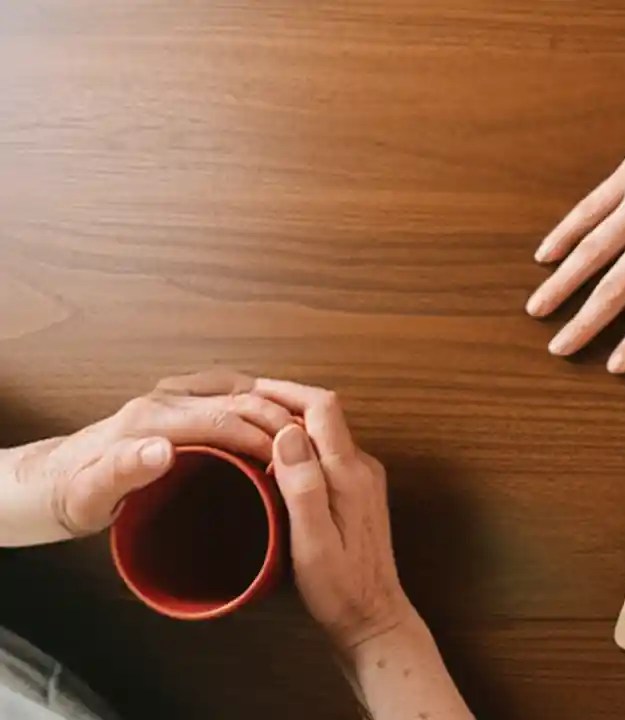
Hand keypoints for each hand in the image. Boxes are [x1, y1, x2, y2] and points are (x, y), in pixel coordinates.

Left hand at [0, 369, 292, 546]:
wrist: (41, 485)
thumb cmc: (67, 496)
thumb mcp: (89, 496)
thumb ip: (123, 470)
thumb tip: (164, 448)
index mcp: (151, 419)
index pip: (228, 418)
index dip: (268, 437)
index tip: (299, 460)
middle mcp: (163, 399)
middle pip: (241, 395)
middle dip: (283, 415)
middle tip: (318, 442)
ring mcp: (168, 396)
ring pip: (238, 386)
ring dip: (276, 400)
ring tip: (308, 424)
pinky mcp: (172, 402)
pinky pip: (227, 390)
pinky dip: (258, 397)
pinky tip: (274, 414)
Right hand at [254, 379, 410, 649]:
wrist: (374, 616)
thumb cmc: (340, 587)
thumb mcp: (313, 541)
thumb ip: (303, 486)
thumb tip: (286, 434)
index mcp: (350, 474)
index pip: (322, 406)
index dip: (285, 391)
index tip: (247, 391)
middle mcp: (362, 467)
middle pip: (323, 412)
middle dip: (284, 400)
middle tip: (239, 404)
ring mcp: (363, 478)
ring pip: (325, 431)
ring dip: (290, 421)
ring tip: (248, 424)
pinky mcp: (358, 490)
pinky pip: (327, 451)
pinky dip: (299, 444)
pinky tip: (272, 457)